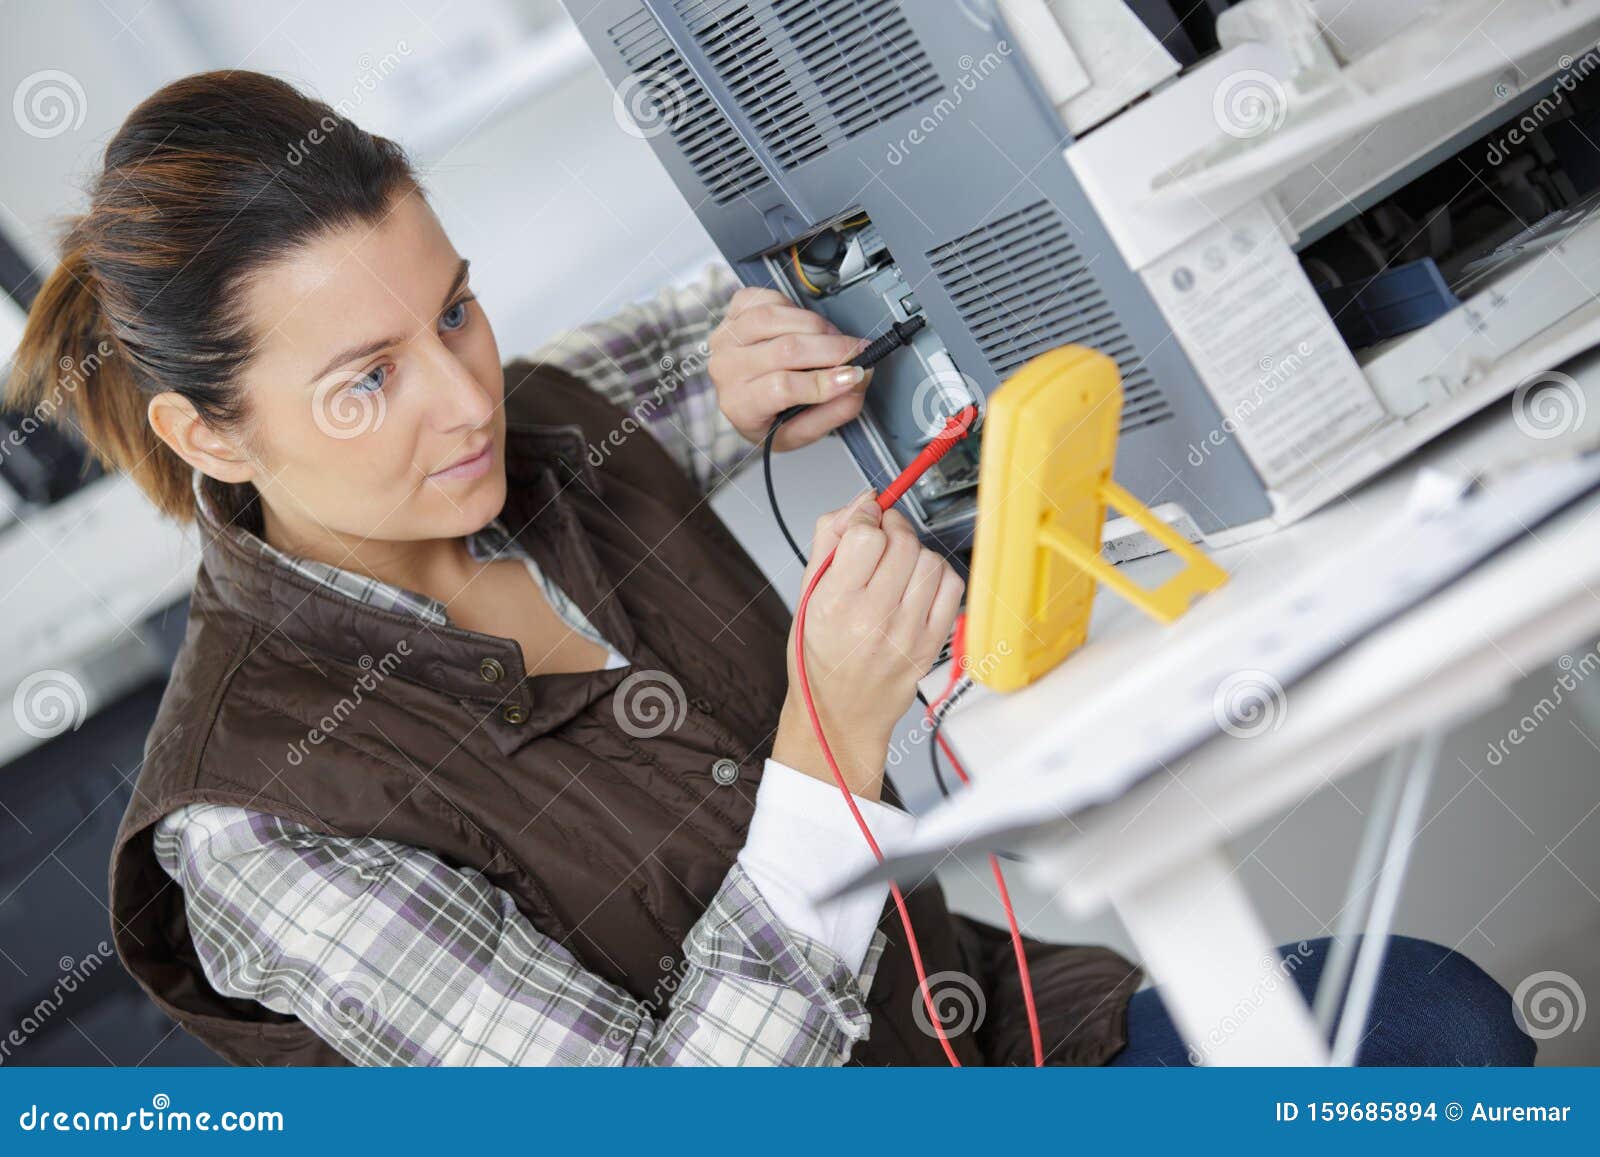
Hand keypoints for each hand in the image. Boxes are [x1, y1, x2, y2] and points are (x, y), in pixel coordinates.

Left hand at [708, 286, 872, 450]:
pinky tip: (802, 324)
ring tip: (833, 338)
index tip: (855, 375)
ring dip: (816, 324)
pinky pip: (765, 299)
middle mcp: (728, 369)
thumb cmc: (767, 417)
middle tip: (858, 351)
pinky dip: (793, 307)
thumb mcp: (801, 433)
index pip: (783, 387)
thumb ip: (835, 412)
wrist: (740, 400)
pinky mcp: (732, 314)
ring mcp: (727, 338)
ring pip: (774, 318)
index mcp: (740, 405)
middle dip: (832, 348)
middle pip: (785, 349)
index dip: (823, 380)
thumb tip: (860, 381)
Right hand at [771, 491, 964, 799]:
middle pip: (901, 541)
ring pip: (929, 560)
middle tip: (879, 539)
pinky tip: (916, 585)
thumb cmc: (819, 658)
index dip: (864, 517)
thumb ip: (828, 541)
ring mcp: (908, 632)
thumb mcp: (806, 595)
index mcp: (835, 604)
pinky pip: (951, 586)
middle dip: (891, 529)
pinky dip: (936, 575)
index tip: (860, 521)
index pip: (865, 534)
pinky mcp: (932, 642)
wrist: (840, 713)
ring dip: (913, 552)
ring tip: (895, 567)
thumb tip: (859, 502)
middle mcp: (874, 618)